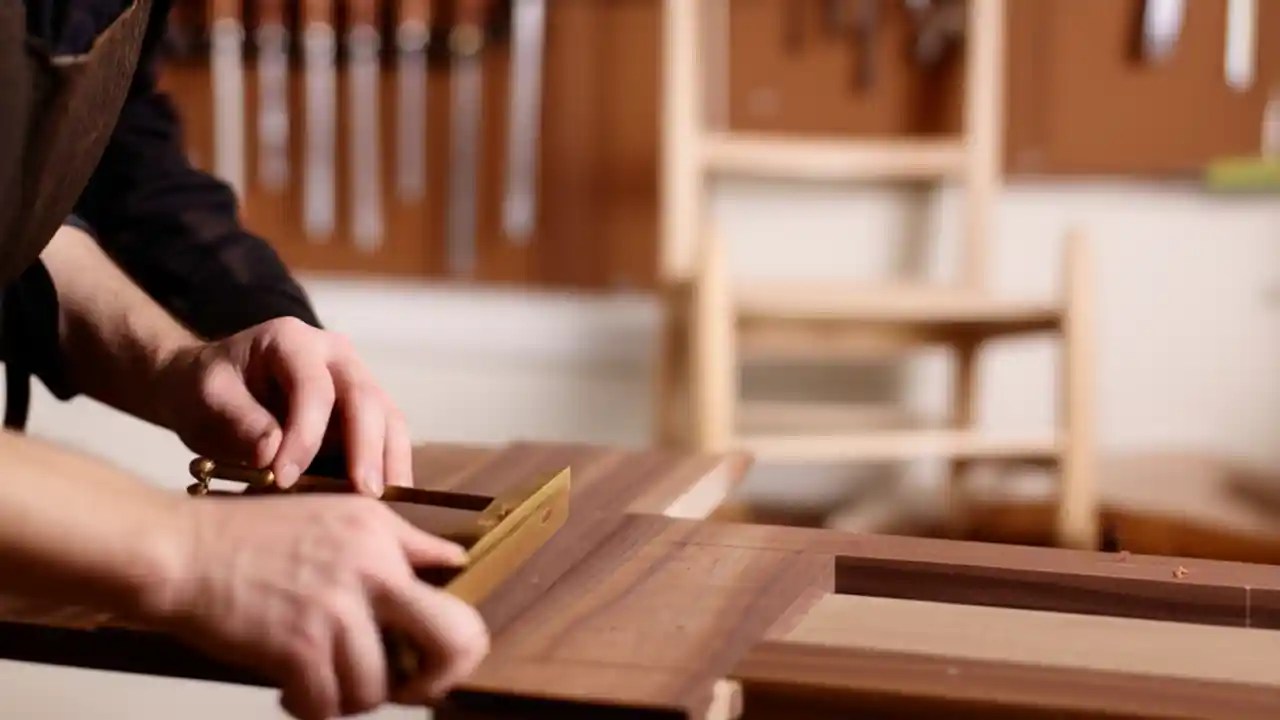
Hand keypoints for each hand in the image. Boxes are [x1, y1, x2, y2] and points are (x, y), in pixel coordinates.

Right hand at [156, 495, 488, 718]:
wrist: (181, 552)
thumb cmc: (250, 537)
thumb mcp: (336, 514)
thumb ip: (395, 541)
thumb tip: (452, 564)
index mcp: (382, 531)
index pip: (455, 573)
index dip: (448, 613)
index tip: (428, 642)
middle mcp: (371, 567)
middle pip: (454, 638)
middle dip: (437, 675)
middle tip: (407, 685)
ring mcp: (337, 610)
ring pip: (381, 688)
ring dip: (353, 697)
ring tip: (326, 682)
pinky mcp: (300, 648)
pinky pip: (331, 706)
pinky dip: (313, 709)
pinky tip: (294, 693)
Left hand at [158, 317, 409, 494]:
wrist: (206, 387)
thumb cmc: (205, 389)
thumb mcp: (208, 398)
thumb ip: (240, 420)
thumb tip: (274, 453)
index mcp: (292, 340)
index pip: (315, 388)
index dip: (306, 435)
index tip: (284, 477)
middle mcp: (334, 355)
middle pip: (366, 399)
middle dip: (366, 449)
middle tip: (363, 495)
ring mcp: (354, 382)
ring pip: (388, 418)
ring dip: (389, 462)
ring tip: (383, 503)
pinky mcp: (362, 413)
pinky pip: (387, 438)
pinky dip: (388, 469)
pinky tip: (385, 501)